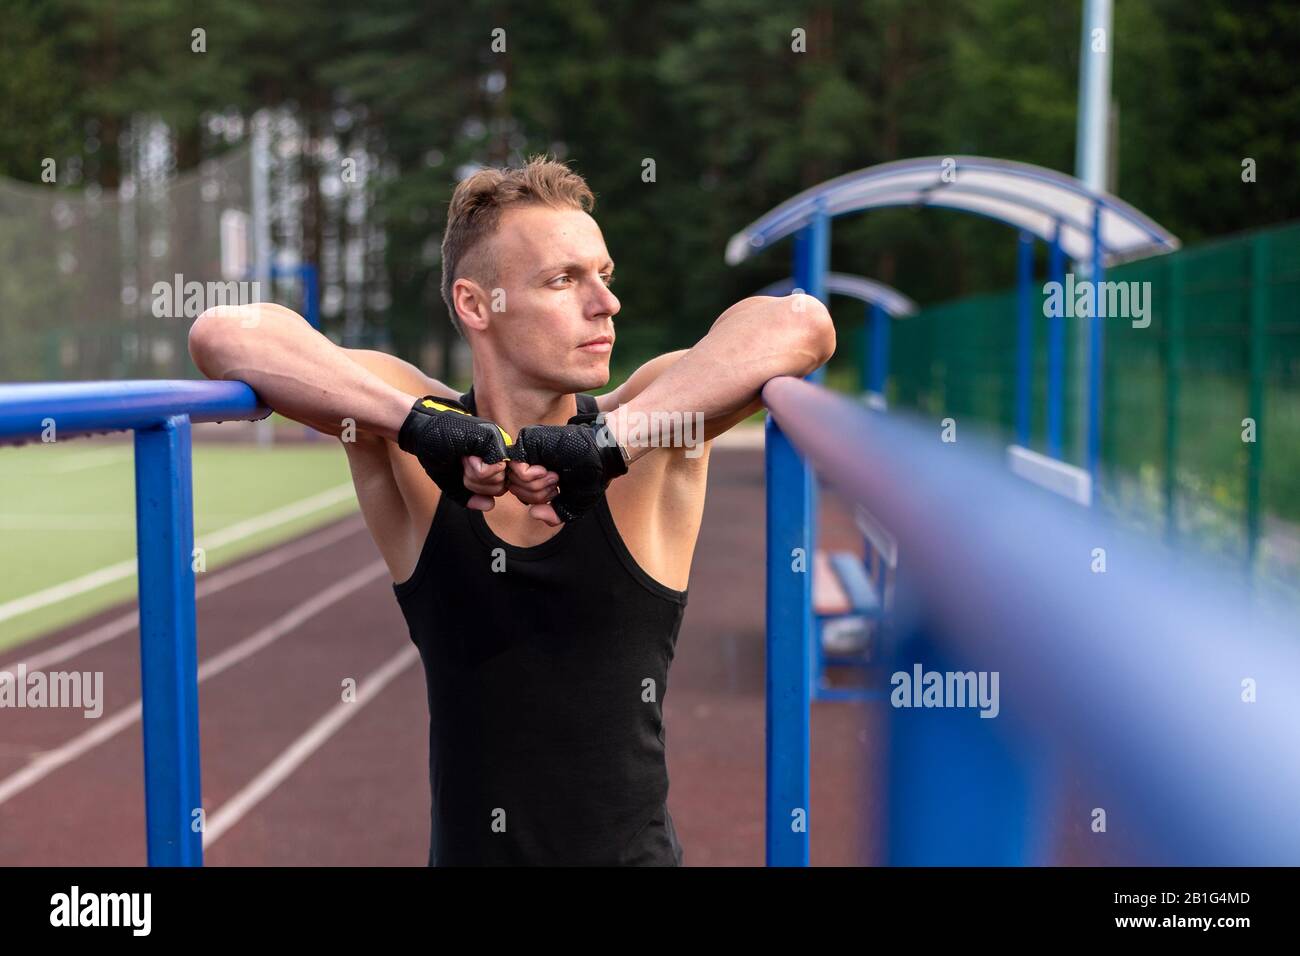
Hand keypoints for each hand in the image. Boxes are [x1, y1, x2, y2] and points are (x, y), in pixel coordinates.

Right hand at [397, 396, 513, 508]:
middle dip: (476, 484)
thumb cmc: (437, 454)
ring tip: (464, 459)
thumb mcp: (453, 483)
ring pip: (498, 480)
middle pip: (500, 488)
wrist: (423, 433)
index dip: (478, 489)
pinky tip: (467, 456)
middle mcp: (498, 453)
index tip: (463, 473)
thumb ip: (471, 496)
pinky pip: (494, 469)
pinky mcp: (496, 440)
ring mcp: (499, 445)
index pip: (498, 490)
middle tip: (463, 465)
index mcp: (491, 463)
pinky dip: (476, 469)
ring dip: (474, 475)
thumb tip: (490, 505)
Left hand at [512, 411, 628, 522]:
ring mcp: (528, 451)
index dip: (537, 501)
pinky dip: (531, 476)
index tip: (556, 493)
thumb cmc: (590, 478)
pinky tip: (546, 470)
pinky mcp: (527, 441)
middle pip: (514, 489)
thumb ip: (552, 516)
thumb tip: (532, 513)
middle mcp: (530, 462)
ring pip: (513, 479)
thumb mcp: (570, 506)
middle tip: (556, 484)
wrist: (601, 456)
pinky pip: (515, 467)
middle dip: (536, 495)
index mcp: (537, 475)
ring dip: (536, 485)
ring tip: (555, 476)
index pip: (520, 495)